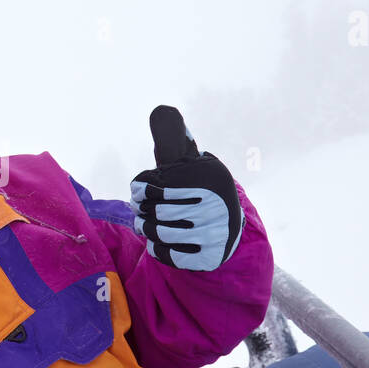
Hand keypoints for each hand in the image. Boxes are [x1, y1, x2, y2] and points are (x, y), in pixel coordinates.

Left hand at [130, 106, 243, 270]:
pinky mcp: (207, 256)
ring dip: (146, 228)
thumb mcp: (194, 163)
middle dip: (142, 209)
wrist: (229, 226)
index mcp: (209, 178)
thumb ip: (175, 142)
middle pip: (155, 210)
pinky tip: (159, 240)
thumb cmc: (202, 190)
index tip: (139, 192)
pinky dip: (156, 247)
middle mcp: (214, 205)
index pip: (155, 186)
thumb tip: (161, 111)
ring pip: (158, 232)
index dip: (139, 190)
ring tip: (145, 223)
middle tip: (141, 209)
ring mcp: (212, 233)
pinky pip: (167, 253)